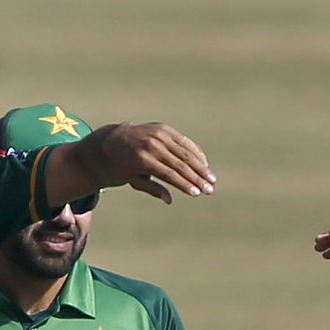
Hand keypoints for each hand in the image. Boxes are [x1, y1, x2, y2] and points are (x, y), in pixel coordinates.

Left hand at [83, 121, 215, 201]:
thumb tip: (169, 200)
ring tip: (212, 179)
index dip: (184, 184)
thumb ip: (152, 189)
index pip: (169, 175)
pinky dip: (196, 153)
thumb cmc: (127, 165)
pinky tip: (205, 164)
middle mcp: (152, 146)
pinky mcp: (164, 129)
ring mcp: (159, 135)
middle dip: (197, 178)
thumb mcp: (134, 180)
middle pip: (180, 164)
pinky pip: (184, 142)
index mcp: (142, 160)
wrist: (117, 139)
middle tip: (210, 190)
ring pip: (185, 153)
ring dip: (201, 167)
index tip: (197, 193)